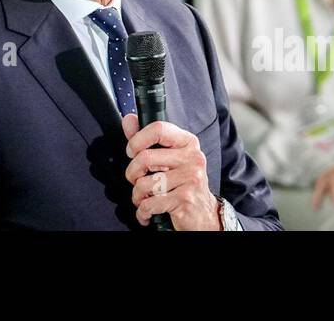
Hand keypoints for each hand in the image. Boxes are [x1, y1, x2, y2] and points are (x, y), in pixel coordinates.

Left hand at [122, 114, 220, 229]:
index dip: (137, 140)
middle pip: (145, 157)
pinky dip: (142, 211)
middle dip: (132, 172)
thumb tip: (129, 120)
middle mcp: (193, 158)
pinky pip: (150, 203)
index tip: (132, 151)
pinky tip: (147, 211)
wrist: (204, 213)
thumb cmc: (182, 183)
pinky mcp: (185, 200)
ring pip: (144, 183)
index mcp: (188, 142)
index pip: (158, 129)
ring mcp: (191, 179)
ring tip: (144, 197)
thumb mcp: (169, 157)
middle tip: (136, 179)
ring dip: (137, 195)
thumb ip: (146, 138)